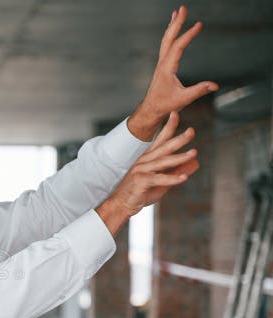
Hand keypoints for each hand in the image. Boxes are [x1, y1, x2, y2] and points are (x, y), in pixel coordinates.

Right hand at [97, 111, 198, 235]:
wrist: (121, 204)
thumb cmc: (140, 191)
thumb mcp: (163, 181)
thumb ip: (178, 170)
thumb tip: (196, 163)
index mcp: (149, 158)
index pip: (160, 139)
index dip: (168, 126)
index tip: (175, 113)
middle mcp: (145, 161)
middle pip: (164, 147)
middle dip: (178, 138)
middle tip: (191, 131)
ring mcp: (142, 170)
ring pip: (163, 162)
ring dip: (179, 157)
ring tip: (193, 153)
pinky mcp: (141, 181)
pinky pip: (159, 179)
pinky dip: (172, 178)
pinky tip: (184, 177)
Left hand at [127, 5, 218, 140]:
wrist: (152, 108)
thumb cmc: (166, 104)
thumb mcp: (183, 99)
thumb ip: (199, 90)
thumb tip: (215, 85)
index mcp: (167, 68)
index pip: (178, 47)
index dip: (188, 35)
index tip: (199, 24)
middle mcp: (163, 63)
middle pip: (169, 38)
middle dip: (176, 23)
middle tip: (183, 8)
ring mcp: (162, 63)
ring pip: (166, 40)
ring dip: (172, 26)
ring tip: (177, 13)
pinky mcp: (163, 65)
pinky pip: (167, 45)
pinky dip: (171, 34)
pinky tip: (174, 29)